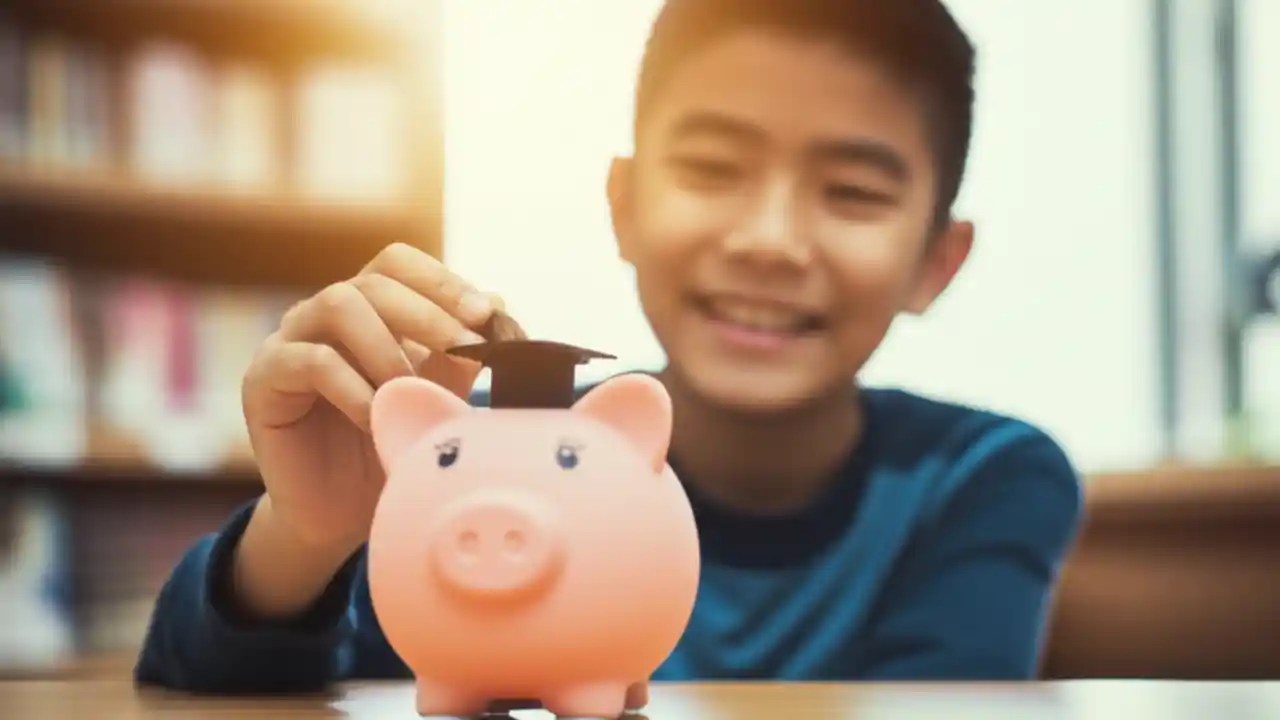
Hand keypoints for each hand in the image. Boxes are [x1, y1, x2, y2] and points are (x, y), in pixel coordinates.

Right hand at [233, 243, 499, 615]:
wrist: (338, 516)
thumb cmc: (390, 448)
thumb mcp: (436, 399)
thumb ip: (459, 359)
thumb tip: (499, 311)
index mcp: (368, 308)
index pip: (399, 263)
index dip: (442, 281)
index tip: (484, 314)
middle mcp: (324, 315)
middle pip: (372, 280)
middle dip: (427, 312)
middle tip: (464, 346)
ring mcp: (289, 341)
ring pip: (338, 304)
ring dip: (387, 346)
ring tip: (411, 391)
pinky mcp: (263, 380)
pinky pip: (310, 360)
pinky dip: (354, 387)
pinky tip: (376, 418)